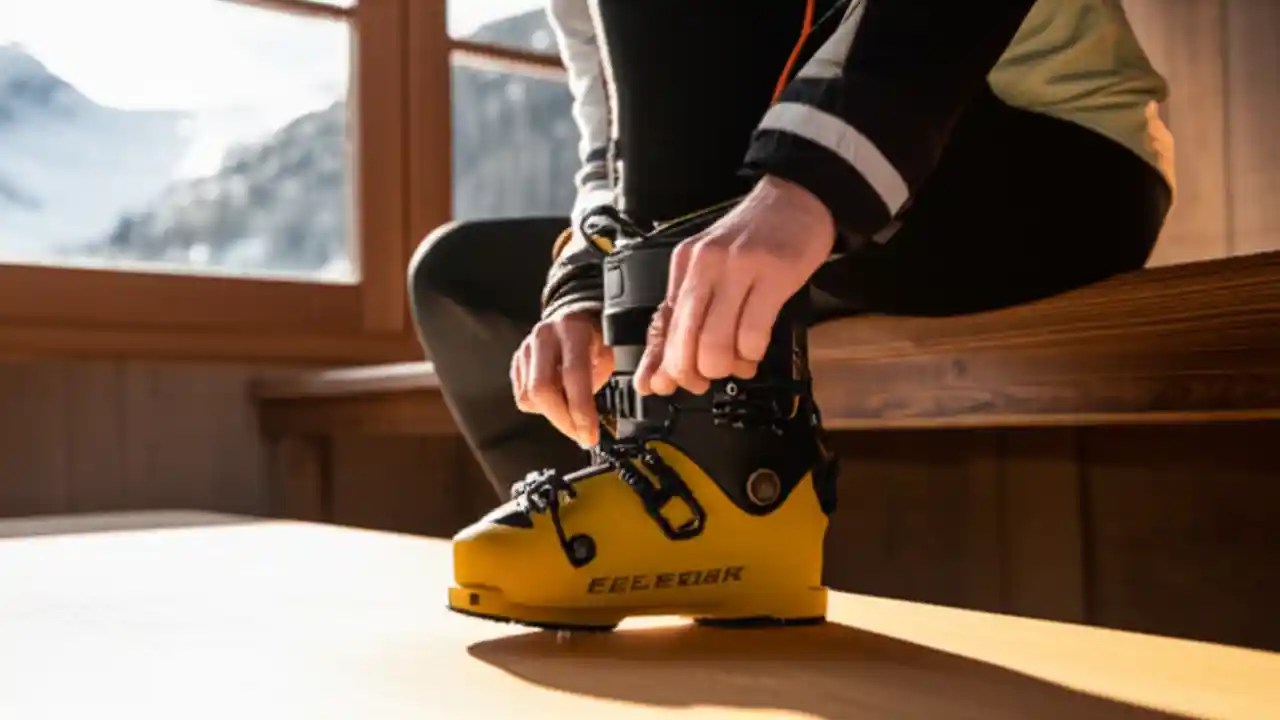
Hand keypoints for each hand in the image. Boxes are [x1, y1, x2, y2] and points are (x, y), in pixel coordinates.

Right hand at [511, 309, 613, 446]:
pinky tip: (557, 400)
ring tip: (571, 415)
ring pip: (530, 397)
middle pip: (542, 390)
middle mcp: (544, 337)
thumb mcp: (606, 353)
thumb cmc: (591, 339)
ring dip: (553, 415)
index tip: (590, 434)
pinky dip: (541, 407)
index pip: (573, 375)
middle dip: (562, 420)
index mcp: (572, 330)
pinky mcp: (516, 362)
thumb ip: (598, 380)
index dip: (581, 410)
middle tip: (580, 435)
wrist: (568, 318)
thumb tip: (587, 418)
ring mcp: (526, 349)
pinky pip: (523, 396)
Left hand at [634, 175, 834, 395]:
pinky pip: (752, 331)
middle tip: (706, 379)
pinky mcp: (773, 274)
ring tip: (737, 364)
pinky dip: (751, 352)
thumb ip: (692, 308)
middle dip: (692, 372)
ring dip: (724, 366)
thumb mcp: (713, 265)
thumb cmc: (756, 238)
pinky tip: (754, 350)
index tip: (663, 385)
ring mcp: (739, 268)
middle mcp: (705, 264)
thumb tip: (669, 360)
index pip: (662, 323)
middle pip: (684, 336)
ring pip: (715, 340)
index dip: (661, 363)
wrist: (798, 198)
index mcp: (685, 264)